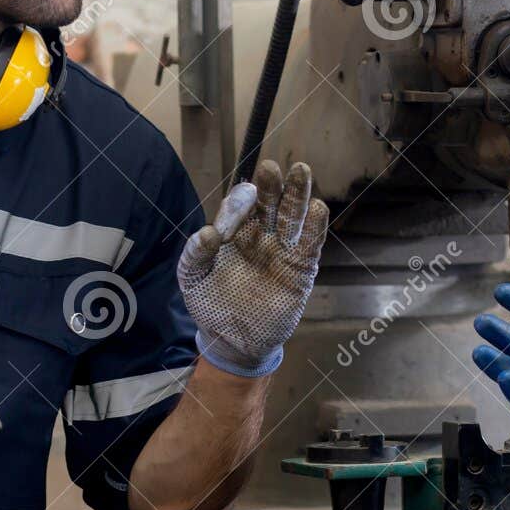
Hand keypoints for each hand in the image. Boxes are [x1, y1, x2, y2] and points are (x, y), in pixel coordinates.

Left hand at [178, 160, 328, 376]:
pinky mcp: (300, 268)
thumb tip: (208, 232)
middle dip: (272, 185)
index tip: (240, 204)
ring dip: (298, 195)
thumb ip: (195, 254)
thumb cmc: (210, 303)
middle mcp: (260, 234)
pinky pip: (311, 243)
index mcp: (234, 231)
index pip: (239, 206)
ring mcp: (282, 249)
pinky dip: (315, 226)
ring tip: (301, 172)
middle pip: (270, 202)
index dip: (239, 202)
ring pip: (293, 216)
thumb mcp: (192, 279)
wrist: (233, 340)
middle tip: (272, 169)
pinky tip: (317, 209)